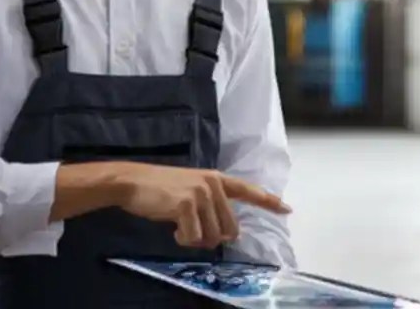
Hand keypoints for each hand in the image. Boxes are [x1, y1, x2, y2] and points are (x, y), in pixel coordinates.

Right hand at [117, 164, 291, 248]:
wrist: (132, 182)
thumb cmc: (159, 189)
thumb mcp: (190, 188)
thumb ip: (210, 203)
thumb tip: (224, 232)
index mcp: (216, 179)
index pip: (248, 190)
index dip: (268, 202)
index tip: (287, 210)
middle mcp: (213, 184)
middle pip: (230, 228)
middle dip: (213, 238)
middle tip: (192, 233)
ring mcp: (201, 194)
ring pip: (213, 236)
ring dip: (196, 240)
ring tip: (180, 228)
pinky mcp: (187, 205)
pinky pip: (194, 238)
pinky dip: (183, 240)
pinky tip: (173, 229)